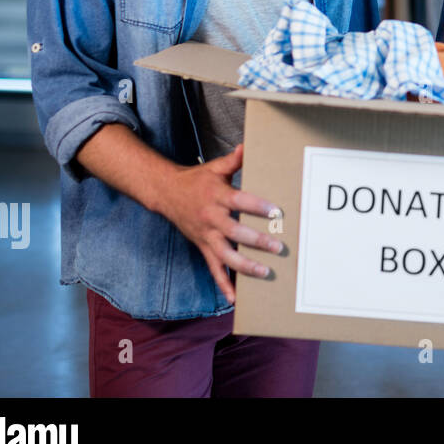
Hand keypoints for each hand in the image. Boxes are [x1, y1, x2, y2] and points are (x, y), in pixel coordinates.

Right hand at [156, 143, 284, 304]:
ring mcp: (206, 235)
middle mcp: (211, 218)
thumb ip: (234, 160)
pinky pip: (213, 268)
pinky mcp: (202, 247)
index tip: (276, 212)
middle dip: (256, 240)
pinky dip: (223, 284)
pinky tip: (235, 298)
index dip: (257, 207)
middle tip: (278, 246)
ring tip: (265, 272)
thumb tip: (248, 145)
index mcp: (216, 196)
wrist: (166, 193)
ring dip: (244, 265)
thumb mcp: (215, 167)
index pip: (240, 202)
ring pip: (225, 255)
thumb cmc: (197, 179)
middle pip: (235, 232)